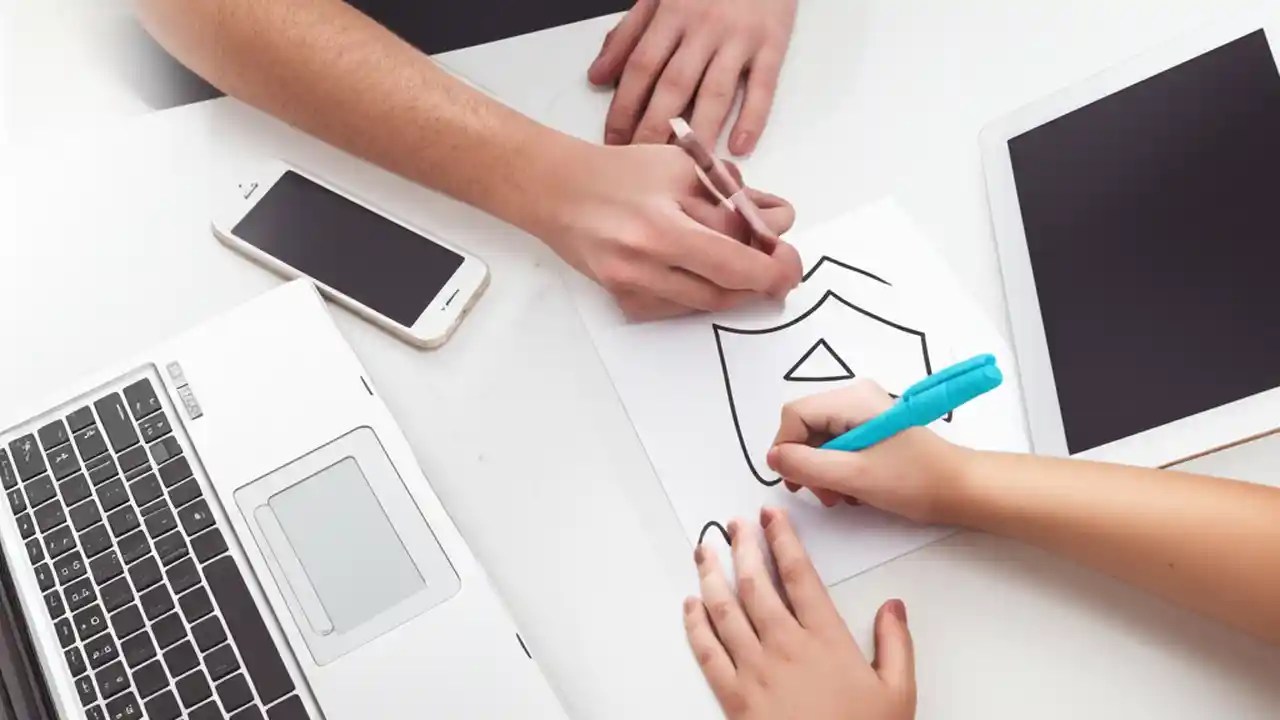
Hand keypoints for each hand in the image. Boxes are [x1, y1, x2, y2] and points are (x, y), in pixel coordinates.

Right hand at [534, 142, 801, 320]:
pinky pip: (678, 308)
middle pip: (724, 292)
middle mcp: (645, 266)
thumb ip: (732, 196)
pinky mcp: (624, 300)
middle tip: (779, 267)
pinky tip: (705, 271)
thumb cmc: (619, 173)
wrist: (557, 191)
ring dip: (734, 289)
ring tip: (747, 265)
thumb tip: (777, 220)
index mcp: (662, 227)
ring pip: (703, 304)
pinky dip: (701, 292)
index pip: (734, 263)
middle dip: (759, 282)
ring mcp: (632, 289)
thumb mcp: (683, 167)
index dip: (772, 269)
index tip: (791, 262)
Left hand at [588, 0, 797, 154]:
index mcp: (671, 14)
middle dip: (654, 130)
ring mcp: (739, 38)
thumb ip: (627, 34)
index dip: (624, 108)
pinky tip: (739, 147)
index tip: (613, 142)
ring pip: (715, 94)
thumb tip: (597, 77)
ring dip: (700, 134)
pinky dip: (752, 119)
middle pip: (674, 88)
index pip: (641, 69)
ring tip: (686, 168)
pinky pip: (763, 87)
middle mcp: (704, 29)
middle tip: (644, 166)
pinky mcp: (772, 45)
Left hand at [685, 508, 915, 719]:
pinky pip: (707, 653)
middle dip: (743, 547)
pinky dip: (695, 625)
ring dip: (711, 575)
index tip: (770, 516)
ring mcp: (755, 671)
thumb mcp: (898, 693)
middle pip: (756, 583)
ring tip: (704, 550)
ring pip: (725, 610)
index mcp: (826, 640)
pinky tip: (690, 605)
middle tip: (734, 524)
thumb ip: (895, 644)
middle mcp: (785, 647)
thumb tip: (893, 606)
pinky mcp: (733, 698)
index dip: (782, 540)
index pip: (800, 576)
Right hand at [765, 380, 975, 523]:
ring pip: (819, 438)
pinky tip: (853, 489)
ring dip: (821, 470)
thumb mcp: (853, 475)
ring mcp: (864, 411)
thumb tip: (773, 458)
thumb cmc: (912, 480)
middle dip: (806, 463)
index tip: (797, 481)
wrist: (960, 489)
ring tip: (841, 496)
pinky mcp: (872, 428)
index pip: (794, 414)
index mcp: (852, 399)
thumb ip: (806, 465)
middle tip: (825, 495)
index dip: (786, 448)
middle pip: (805, 426)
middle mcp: (855, 397)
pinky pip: (837, 444)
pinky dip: (837, 468)